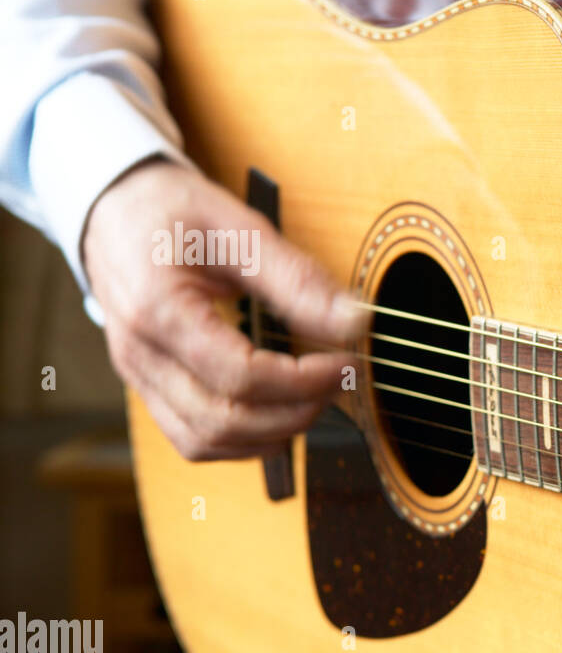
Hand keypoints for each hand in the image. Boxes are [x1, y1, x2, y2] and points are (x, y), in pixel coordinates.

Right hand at [83, 158, 364, 459]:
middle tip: (339, 383)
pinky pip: (192, 437)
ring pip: (204, 442)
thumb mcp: (238, 228)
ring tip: (314, 399)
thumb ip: (296, 278)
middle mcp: (139, 354)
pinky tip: (278, 412)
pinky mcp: (147, 386)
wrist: (116, 210)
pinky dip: (241, 438)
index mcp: (157, 310)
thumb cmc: (172, 212)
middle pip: (223, 419)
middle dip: (294, 412)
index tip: (347, 363)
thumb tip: (354, 321)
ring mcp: (138, 376)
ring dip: (269, 434)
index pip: (240, 376)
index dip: (304, 381)